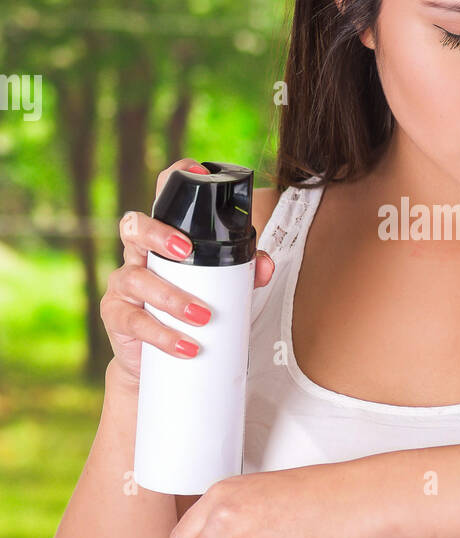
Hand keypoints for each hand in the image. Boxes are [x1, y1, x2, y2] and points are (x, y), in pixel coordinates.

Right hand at [101, 157, 274, 390]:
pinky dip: (163, 334)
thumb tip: (266, 265)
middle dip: (159, 234)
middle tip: (186, 251)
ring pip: (136, 278)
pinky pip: (134, 321)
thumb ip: (245, 274)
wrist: (157, 362)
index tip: (197, 175)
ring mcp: (123, 285)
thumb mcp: (220, 290)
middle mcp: (137, 255)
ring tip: (202, 317)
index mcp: (163, 239)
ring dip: (171, 297)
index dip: (174, 179)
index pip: (163, 198)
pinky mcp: (116, 317)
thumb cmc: (190, 313)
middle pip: (134, 227)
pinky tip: (186, 346)